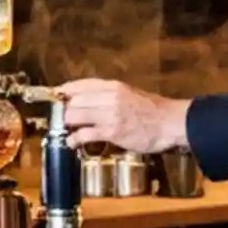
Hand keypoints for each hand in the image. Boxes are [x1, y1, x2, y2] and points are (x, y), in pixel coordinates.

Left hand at [59, 79, 190, 154]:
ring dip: (66, 125)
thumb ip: (110, 96)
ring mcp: (110, 114)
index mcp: (113, 86)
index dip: (64, 92)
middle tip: (61, 119)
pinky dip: (74, 139)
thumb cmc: (153, 110)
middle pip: (73, 101)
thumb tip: (89, 100)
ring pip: (74, 116)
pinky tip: (72, 142)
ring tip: (66, 131)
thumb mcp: (130, 94)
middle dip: (63, 111)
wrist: (171, 123)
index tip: (55, 99)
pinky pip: (84, 134)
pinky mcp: (112, 131)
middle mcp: (109, 96)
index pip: (79, 85)